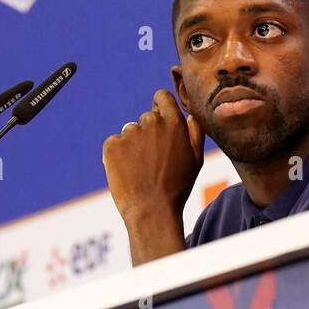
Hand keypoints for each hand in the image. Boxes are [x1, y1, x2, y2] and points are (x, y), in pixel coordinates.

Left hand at [102, 90, 204, 225]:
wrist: (151, 211)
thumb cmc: (177, 188)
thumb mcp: (196, 161)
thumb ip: (195, 133)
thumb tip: (189, 116)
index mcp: (174, 123)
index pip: (162, 97)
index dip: (160, 106)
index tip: (159, 118)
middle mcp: (151, 122)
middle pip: (147, 119)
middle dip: (149, 134)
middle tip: (154, 161)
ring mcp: (130, 133)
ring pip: (130, 133)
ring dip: (134, 146)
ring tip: (141, 171)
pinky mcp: (112, 145)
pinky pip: (115, 144)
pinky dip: (118, 156)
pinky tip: (128, 173)